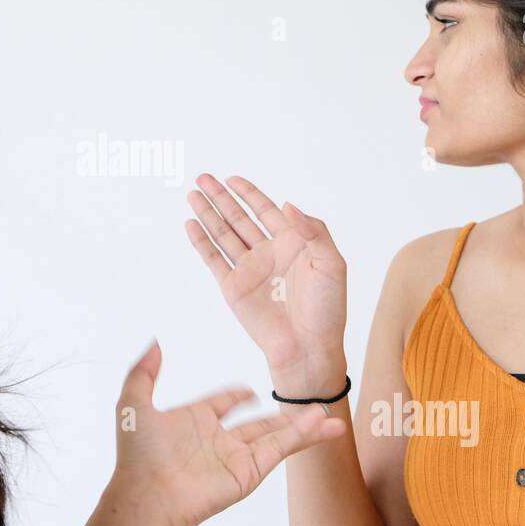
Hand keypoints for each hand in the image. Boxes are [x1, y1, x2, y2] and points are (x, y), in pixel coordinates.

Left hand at [110, 340, 345, 525]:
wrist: (147, 494)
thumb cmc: (137, 456)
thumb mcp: (133, 402)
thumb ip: (144, 371)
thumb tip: (154, 343)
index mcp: (195, 422)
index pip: (223, 404)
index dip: (237, 395)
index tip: (250, 390)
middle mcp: (219, 440)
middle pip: (259, 423)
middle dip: (282, 415)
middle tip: (306, 405)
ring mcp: (237, 457)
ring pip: (277, 436)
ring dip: (303, 425)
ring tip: (327, 412)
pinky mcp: (250, 471)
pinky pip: (281, 448)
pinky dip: (304, 436)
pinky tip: (324, 423)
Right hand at [184, 174, 347, 383]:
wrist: (308, 348)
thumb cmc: (327, 310)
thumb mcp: (332, 264)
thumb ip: (314, 231)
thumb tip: (288, 205)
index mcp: (292, 244)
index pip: (265, 210)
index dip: (249, 193)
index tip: (233, 178)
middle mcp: (268, 253)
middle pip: (238, 217)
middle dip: (221, 197)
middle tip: (203, 178)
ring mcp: (249, 270)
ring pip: (223, 234)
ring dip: (208, 214)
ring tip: (193, 195)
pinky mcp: (234, 288)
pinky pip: (214, 259)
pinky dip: (202, 241)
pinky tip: (192, 224)